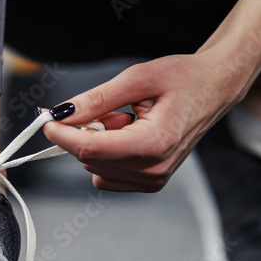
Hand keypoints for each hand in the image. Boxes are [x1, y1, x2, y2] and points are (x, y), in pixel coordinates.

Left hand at [42, 51, 246, 191]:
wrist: (214, 89)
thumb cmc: (184, 79)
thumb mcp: (138, 78)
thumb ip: (98, 99)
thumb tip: (63, 114)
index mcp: (154, 143)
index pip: (90, 149)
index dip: (62, 134)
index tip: (47, 118)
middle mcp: (155, 169)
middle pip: (90, 159)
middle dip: (83, 133)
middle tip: (106, 107)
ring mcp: (154, 179)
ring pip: (96, 168)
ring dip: (99, 142)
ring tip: (126, 118)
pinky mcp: (151, 182)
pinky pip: (108, 175)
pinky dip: (108, 154)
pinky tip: (128, 133)